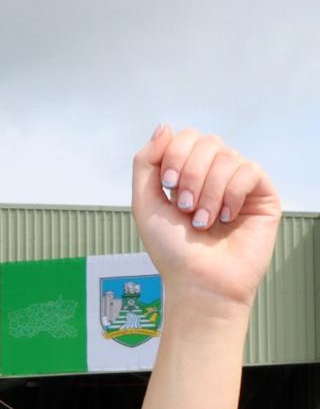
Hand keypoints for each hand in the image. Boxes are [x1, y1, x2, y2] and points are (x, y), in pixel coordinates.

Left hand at [131, 126, 280, 313]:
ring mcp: (239, 183)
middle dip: (191, 174)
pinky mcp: (262, 194)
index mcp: (188, 175)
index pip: (186, 137)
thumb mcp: (145, 204)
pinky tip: (225, 219)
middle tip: (185, 208)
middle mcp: (214, 174)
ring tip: (203, 221)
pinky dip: (230, 194)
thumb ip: (147, 164)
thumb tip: (165, 126)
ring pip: (227, 156)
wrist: (199, 282)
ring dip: (208, 191)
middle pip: (207, 141)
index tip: (168, 184)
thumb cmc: (173, 251)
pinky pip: (249, 170)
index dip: (175, 154)